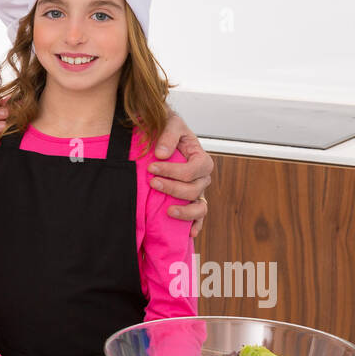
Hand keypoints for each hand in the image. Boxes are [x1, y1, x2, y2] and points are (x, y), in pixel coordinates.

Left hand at [148, 111, 213, 238]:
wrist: (163, 135)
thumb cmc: (169, 128)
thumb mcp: (171, 123)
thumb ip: (168, 135)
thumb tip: (161, 154)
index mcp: (201, 158)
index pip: (193, 170)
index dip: (173, 171)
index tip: (152, 167)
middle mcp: (202, 177)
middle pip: (193, 190)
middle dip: (172, 188)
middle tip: (152, 182)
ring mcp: (198, 191)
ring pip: (200, 208)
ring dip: (185, 212)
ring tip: (168, 211)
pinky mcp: (190, 202)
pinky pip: (199, 218)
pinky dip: (195, 225)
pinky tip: (188, 233)